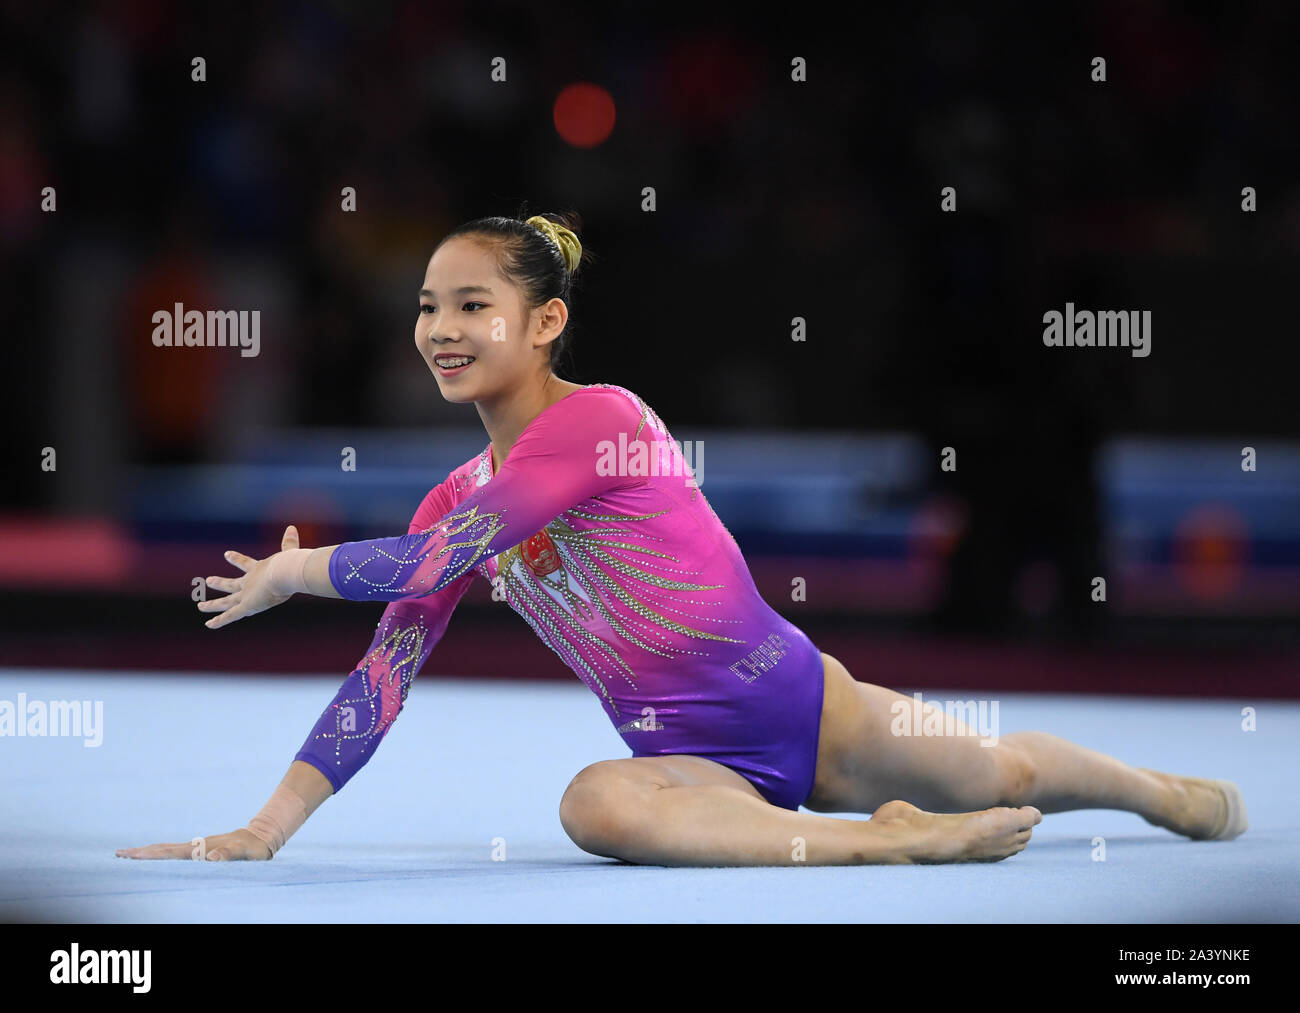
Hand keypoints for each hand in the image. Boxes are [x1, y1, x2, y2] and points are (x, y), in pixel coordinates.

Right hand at [116, 828, 272, 860]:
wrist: (259, 836)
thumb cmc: (253, 848)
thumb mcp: (244, 852)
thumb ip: (229, 854)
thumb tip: (210, 857)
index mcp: (201, 849)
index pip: (171, 853)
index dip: (152, 855)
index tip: (132, 855)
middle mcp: (196, 847)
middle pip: (163, 849)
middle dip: (141, 852)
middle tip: (118, 854)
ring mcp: (196, 848)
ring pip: (166, 850)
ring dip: (147, 852)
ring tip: (128, 854)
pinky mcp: (199, 850)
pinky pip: (174, 854)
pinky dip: (159, 854)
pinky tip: (154, 858)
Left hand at [199, 525, 303, 629]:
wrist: (286, 572)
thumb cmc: (290, 564)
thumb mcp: (290, 555)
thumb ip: (289, 544)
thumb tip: (292, 528)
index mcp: (259, 570)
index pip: (246, 564)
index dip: (237, 559)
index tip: (226, 554)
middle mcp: (249, 583)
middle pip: (231, 584)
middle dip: (220, 583)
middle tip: (208, 580)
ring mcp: (247, 595)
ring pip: (226, 602)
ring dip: (213, 604)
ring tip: (201, 607)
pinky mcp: (247, 606)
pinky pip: (230, 615)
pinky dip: (220, 620)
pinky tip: (209, 624)